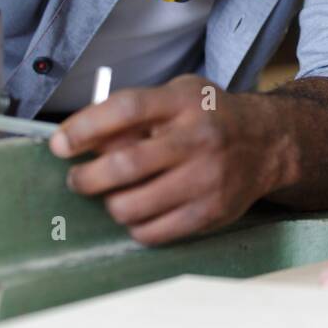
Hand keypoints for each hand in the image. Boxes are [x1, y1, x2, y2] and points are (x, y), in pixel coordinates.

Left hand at [49, 75, 293, 244]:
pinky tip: (139, 213)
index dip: (85, 127)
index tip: (60, 144)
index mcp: (184, 102)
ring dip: (110, 204)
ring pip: (133, 205)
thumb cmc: (210, 117)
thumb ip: (136, 112)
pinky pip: (154, 232)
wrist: (268, 143)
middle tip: (78, 179)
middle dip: (87, 177)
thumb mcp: (178, 95)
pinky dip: (135, 226)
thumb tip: (83, 140)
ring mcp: (207, 179)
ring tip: (113, 196)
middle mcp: (198, 139)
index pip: (126, 109)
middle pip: (125, 164)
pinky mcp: (211, 211)